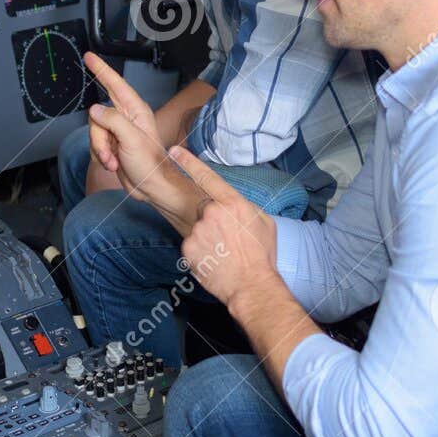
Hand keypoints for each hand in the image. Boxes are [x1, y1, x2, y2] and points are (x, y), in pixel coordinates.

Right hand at [84, 53, 203, 228]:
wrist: (151, 187)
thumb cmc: (151, 164)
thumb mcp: (132, 139)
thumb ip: (112, 120)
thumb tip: (95, 109)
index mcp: (135, 110)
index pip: (115, 84)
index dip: (101, 69)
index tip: (90, 56)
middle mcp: (126, 118)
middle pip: (98, 113)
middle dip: (99, 135)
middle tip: (110, 151)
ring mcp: (118, 131)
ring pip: (94, 131)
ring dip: (100, 149)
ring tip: (114, 160)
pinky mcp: (112, 144)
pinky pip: (95, 144)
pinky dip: (100, 156)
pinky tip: (113, 163)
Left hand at [172, 146, 283, 311]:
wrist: (251, 285)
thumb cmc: (261, 254)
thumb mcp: (264, 222)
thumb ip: (244, 206)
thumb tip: (233, 204)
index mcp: (232, 203)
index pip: (205, 176)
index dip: (188, 161)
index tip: (173, 151)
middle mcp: (211, 213)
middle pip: (205, 209)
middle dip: (213, 221)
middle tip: (229, 240)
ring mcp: (197, 231)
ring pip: (198, 228)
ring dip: (207, 237)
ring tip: (224, 252)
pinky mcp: (187, 248)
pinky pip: (192, 244)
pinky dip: (200, 251)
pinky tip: (215, 260)